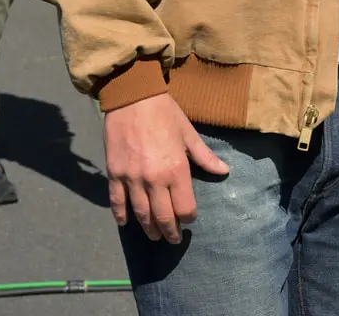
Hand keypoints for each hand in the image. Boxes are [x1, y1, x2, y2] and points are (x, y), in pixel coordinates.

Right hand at [103, 93, 229, 242]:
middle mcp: (154, 179)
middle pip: (163, 216)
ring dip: (148, 228)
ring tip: (154, 236)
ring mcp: (132, 179)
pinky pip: (117, 202)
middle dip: (170, 231)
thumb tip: (224, 171)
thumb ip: (205, 157)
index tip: (189, 220)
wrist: (132, 98)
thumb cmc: (165, 114)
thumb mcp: (188, 134)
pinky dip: (121, 215)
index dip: (188, 217)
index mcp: (177, 170)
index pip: (184, 206)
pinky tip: (126, 223)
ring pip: (141, 213)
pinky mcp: (114, 174)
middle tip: (172, 240)